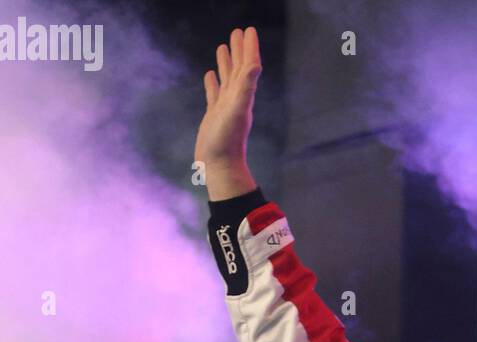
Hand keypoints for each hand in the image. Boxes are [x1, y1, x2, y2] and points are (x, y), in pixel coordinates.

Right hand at [196, 27, 261, 199]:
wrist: (219, 166)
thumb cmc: (226, 141)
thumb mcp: (236, 110)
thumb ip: (246, 87)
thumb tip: (255, 64)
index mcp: (243, 95)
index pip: (248, 66)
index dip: (249, 48)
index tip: (248, 30)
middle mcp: (236, 100)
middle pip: (239, 69)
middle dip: (239, 49)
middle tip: (238, 31)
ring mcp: (224, 107)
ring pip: (227, 79)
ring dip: (227, 62)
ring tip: (224, 46)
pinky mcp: (213, 116)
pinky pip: (214, 94)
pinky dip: (213, 83)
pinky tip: (210, 75)